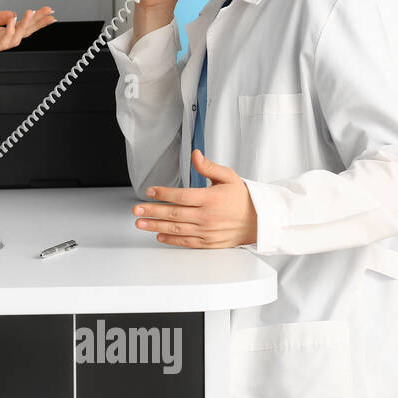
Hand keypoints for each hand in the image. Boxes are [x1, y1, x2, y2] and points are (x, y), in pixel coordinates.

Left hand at [0, 7, 54, 65]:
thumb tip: (12, 13)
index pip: (19, 26)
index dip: (34, 20)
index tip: (46, 11)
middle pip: (23, 33)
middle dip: (38, 24)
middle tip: (51, 14)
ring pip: (16, 37)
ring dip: (26, 25)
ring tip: (33, 12)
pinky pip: (2, 42)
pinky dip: (10, 30)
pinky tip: (14, 20)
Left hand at [131, 150, 257, 246]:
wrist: (261, 221)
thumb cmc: (244, 198)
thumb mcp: (229, 177)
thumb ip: (209, 167)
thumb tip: (195, 155)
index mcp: (211, 199)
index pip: (181, 196)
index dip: (163, 194)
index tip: (149, 191)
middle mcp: (208, 216)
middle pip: (174, 214)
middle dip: (152, 211)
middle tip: (136, 211)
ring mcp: (208, 231)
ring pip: (177, 229)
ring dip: (156, 226)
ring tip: (141, 223)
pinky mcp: (209, 243)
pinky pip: (187, 242)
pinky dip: (171, 240)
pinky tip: (159, 235)